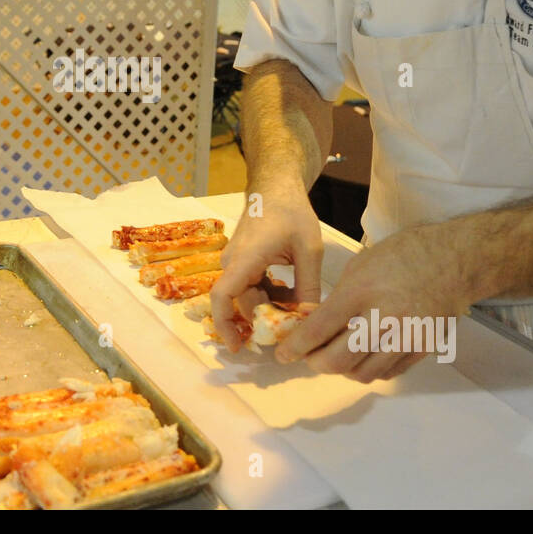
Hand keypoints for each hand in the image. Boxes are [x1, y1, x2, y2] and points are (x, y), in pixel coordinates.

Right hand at [211, 180, 324, 350]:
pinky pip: (252, 287)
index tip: (236, 346)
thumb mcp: (309, 250)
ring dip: (269, 307)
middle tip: (291, 332)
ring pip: (247, 296)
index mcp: (245, 259)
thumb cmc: (292, 213)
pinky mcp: (244, 262)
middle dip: (263, 320)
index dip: (226, 324)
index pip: (223, 296)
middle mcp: (234, 263)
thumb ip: (309, 287)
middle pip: (241, 303)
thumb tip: (309, 320)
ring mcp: (237, 262)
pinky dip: (270, 295)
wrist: (277, 187)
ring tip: (296, 312)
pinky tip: (292, 294)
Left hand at [275, 224, 472, 381]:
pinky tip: (364, 355)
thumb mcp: (359, 267)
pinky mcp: (422, 349)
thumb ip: (336, 299)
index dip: (295, 347)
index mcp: (362, 293)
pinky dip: (369, 369)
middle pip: (339, 361)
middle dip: (316, 363)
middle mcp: (384, 320)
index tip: (283, 354)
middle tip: (310, 356)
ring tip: (337, 354)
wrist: (452, 260)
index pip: (319, 331)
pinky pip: (387, 373)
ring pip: (363, 374)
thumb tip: (315, 325)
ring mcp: (406, 338)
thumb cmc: (402, 255)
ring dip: (343, 369)